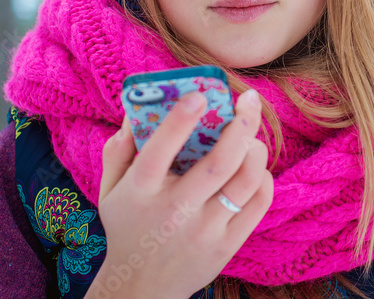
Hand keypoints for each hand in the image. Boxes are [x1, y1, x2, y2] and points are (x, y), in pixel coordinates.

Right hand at [84, 89, 272, 297]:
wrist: (141, 288)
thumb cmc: (128, 227)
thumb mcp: (109, 190)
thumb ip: (118, 150)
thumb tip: (136, 111)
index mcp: (141, 191)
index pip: (159, 151)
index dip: (180, 120)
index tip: (198, 94)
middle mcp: (175, 211)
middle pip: (219, 163)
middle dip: (241, 125)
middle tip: (249, 99)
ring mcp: (204, 230)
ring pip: (246, 181)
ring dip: (256, 150)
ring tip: (252, 136)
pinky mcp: (227, 245)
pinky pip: (258, 204)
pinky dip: (263, 178)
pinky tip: (254, 166)